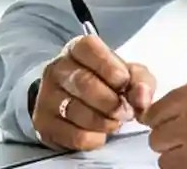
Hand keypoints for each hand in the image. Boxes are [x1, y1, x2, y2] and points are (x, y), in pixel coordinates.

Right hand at [31, 35, 157, 151]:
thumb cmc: (103, 83)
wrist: (70, 102)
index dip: (109, 66)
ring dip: (104, 122)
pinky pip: (74, 135)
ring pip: (77, 111)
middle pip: (83, 82)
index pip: (88, 48)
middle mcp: (57, 69)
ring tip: (114, 122)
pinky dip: (94, 138)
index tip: (124, 82)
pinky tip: (99, 133)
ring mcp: (47, 96)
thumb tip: (141, 98)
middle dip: (111, 101)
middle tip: (125, 112)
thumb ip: (140, 80)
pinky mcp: (45, 123)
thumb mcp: (125, 74)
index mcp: (77, 50)